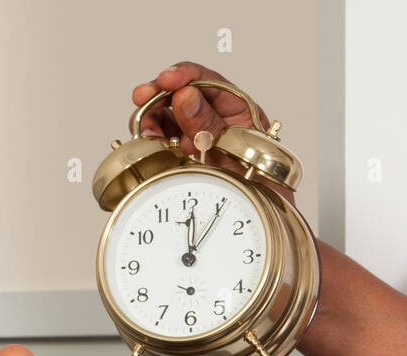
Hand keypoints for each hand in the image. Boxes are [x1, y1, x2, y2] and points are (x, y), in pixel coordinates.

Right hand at [130, 61, 297, 207]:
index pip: (210, 83)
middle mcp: (217, 124)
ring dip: (152, 118)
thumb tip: (187, 97)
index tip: (167, 79)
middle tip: (142, 97)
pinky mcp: (182, 160)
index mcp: (241, 114)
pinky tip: (149, 143)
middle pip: (182, 96)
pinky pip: (161, 143)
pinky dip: (150, 141)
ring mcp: (197, 142)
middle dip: (160, 94)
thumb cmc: (264, 193)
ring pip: (168, 118)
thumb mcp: (240, 155)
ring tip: (147, 130)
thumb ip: (212, 125)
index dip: (186, 75)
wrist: (259, 228)